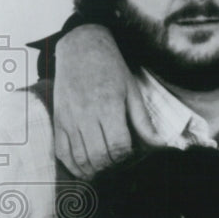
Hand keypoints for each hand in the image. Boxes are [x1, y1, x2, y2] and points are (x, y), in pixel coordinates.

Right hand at [53, 25, 160, 177]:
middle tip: (120, 165)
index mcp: (108, 106)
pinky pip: (62, 152)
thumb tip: (160, 144)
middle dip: (112, 166)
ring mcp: (69, 118)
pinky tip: (85, 170)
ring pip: (80, 158)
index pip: (118, 146)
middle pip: (99, 156)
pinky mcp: (58, 120)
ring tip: (106, 170)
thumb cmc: (110, 68)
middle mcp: (85, 114)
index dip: (127, 157)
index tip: (131, 155)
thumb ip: (143, 121)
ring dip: (95, 170)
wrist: (80, 47)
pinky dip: (73, 166)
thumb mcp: (132, 90)